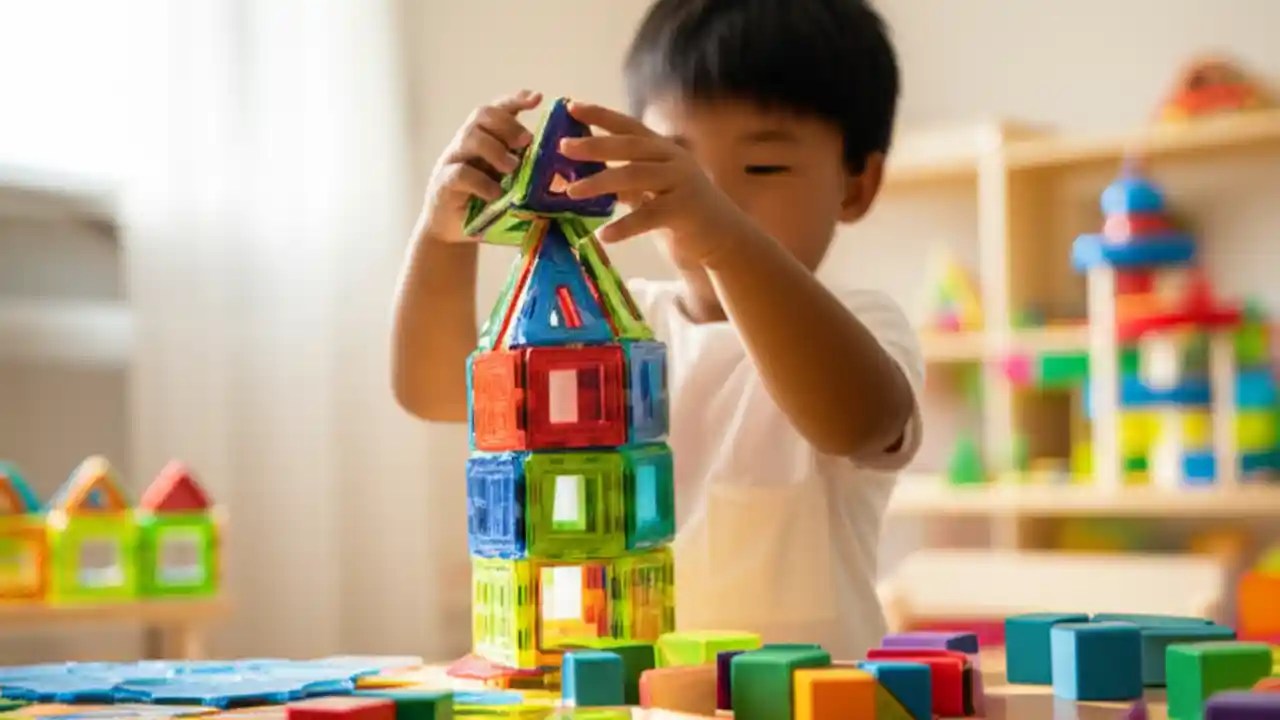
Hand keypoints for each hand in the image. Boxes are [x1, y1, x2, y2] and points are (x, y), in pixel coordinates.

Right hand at [417, 90, 541, 243]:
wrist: (452, 230)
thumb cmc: (486, 203)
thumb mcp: (510, 185)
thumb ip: (527, 173)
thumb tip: (563, 174)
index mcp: (485, 138)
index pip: (498, 110)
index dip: (516, 100)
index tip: (537, 99)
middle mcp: (466, 143)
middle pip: (483, 115)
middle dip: (507, 124)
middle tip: (526, 141)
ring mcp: (452, 160)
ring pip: (470, 137)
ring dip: (495, 149)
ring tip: (512, 167)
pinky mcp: (443, 183)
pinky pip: (460, 173)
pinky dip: (481, 181)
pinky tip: (495, 193)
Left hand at [560, 101, 751, 264]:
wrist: (723, 239)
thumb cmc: (683, 215)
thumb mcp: (651, 193)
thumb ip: (625, 182)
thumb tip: (586, 175)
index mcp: (663, 150)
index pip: (628, 127)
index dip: (600, 115)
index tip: (571, 106)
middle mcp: (673, 160)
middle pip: (629, 146)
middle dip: (595, 144)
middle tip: (564, 147)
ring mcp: (681, 183)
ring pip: (635, 176)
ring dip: (600, 182)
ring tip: (571, 192)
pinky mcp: (684, 210)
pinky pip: (648, 215)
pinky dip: (624, 226)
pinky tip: (604, 235)